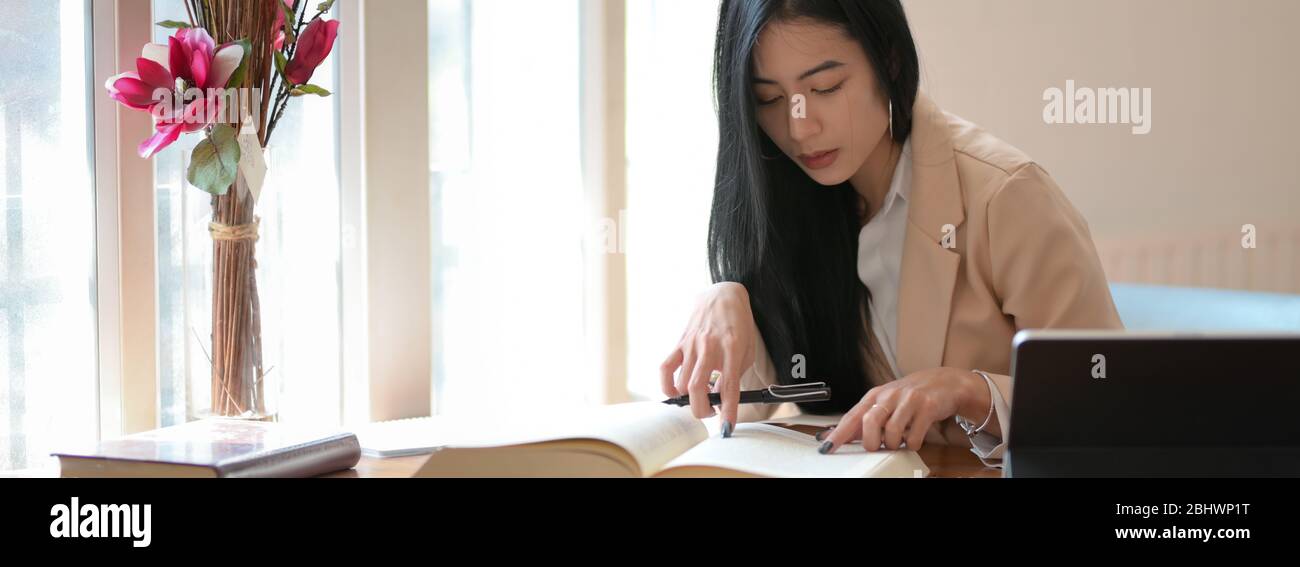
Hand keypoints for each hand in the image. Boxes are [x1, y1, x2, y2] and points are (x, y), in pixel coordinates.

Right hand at [660, 282, 756, 433]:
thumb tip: (719, 398)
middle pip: (698, 389)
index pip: (729, 386)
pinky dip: (667, 385)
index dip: (728, 410)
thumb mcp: (746, 350)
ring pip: (683, 383)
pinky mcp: (680, 342)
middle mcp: (710, 348)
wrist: (723, 295)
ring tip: (700, 397)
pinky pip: (666, 368)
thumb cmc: (738, 325)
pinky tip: (675, 392)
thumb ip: (734, 374)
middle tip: (711, 412)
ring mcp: (692, 345)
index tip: (727, 427)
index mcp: (732, 349)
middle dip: (703, 410)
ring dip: (691, 399)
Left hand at [817, 367, 986, 453]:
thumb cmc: (910, 396)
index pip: (851, 417)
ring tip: (898, 441)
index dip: (838, 434)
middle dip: (870, 442)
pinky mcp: (927, 408)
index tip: (826, 448)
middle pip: (869, 423)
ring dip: (893, 445)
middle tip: (876, 446)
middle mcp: (889, 396)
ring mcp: (908, 401)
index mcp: (875, 396)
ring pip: (891, 432)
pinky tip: (913, 438)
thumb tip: (838, 435)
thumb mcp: (885, 403)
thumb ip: (864, 419)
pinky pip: (914, 437)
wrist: (944, 383)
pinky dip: (912, 445)